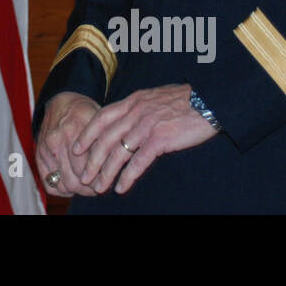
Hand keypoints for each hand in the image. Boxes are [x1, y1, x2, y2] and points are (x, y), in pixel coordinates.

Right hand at [35, 92, 101, 197]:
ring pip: (65, 185)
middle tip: (101, 186)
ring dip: (79, 190)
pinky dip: (62, 189)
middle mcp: (57, 140)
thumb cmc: (85, 113)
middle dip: (92, 187)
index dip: (102, 178)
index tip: (109, 179)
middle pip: (77, 180)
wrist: (60, 104)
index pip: (90, 166)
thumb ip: (107, 139)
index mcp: (75, 129)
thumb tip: (119, 164)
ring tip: (88, 186)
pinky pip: (50, 184)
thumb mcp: (100, 118)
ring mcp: (46, 150)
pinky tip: (73, 183)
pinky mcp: (39, 157)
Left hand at [72, 83, 217, 195]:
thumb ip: (138, 108)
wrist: (209, 100)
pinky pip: (139, 161)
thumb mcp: (154, 97)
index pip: (102, 117)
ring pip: (118, 152)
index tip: (76, 149)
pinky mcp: (161, 138)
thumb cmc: (184, 101)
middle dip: (92, 160)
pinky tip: (121, 187)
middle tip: (83, 177)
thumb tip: (125, 119)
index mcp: (133, 101)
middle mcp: (136, 111)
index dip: (87, 134)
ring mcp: (147, 125)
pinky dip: (128, 176)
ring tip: (99, 187)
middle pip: (105, 138)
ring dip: (106, 172)